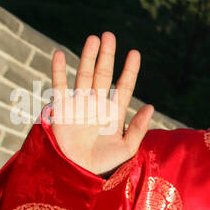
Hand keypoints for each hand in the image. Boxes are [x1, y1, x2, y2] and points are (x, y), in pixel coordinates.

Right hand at [48, 32, 153, 175]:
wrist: (77, 173)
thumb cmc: (104, 164)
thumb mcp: (127, 148)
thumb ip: (138, 128)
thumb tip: (151, 106)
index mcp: (114, 113)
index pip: (123, 87)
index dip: (129, 70)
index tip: (135, 53)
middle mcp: (97, 105)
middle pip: (103, 74)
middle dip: (107, 56)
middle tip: (109, 35)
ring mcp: (79, 105)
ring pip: (84, 75)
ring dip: (88, 57)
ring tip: (93, 38)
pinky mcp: (61, 110)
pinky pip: (59, 86)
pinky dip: (58, 70)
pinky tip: (58, 54)